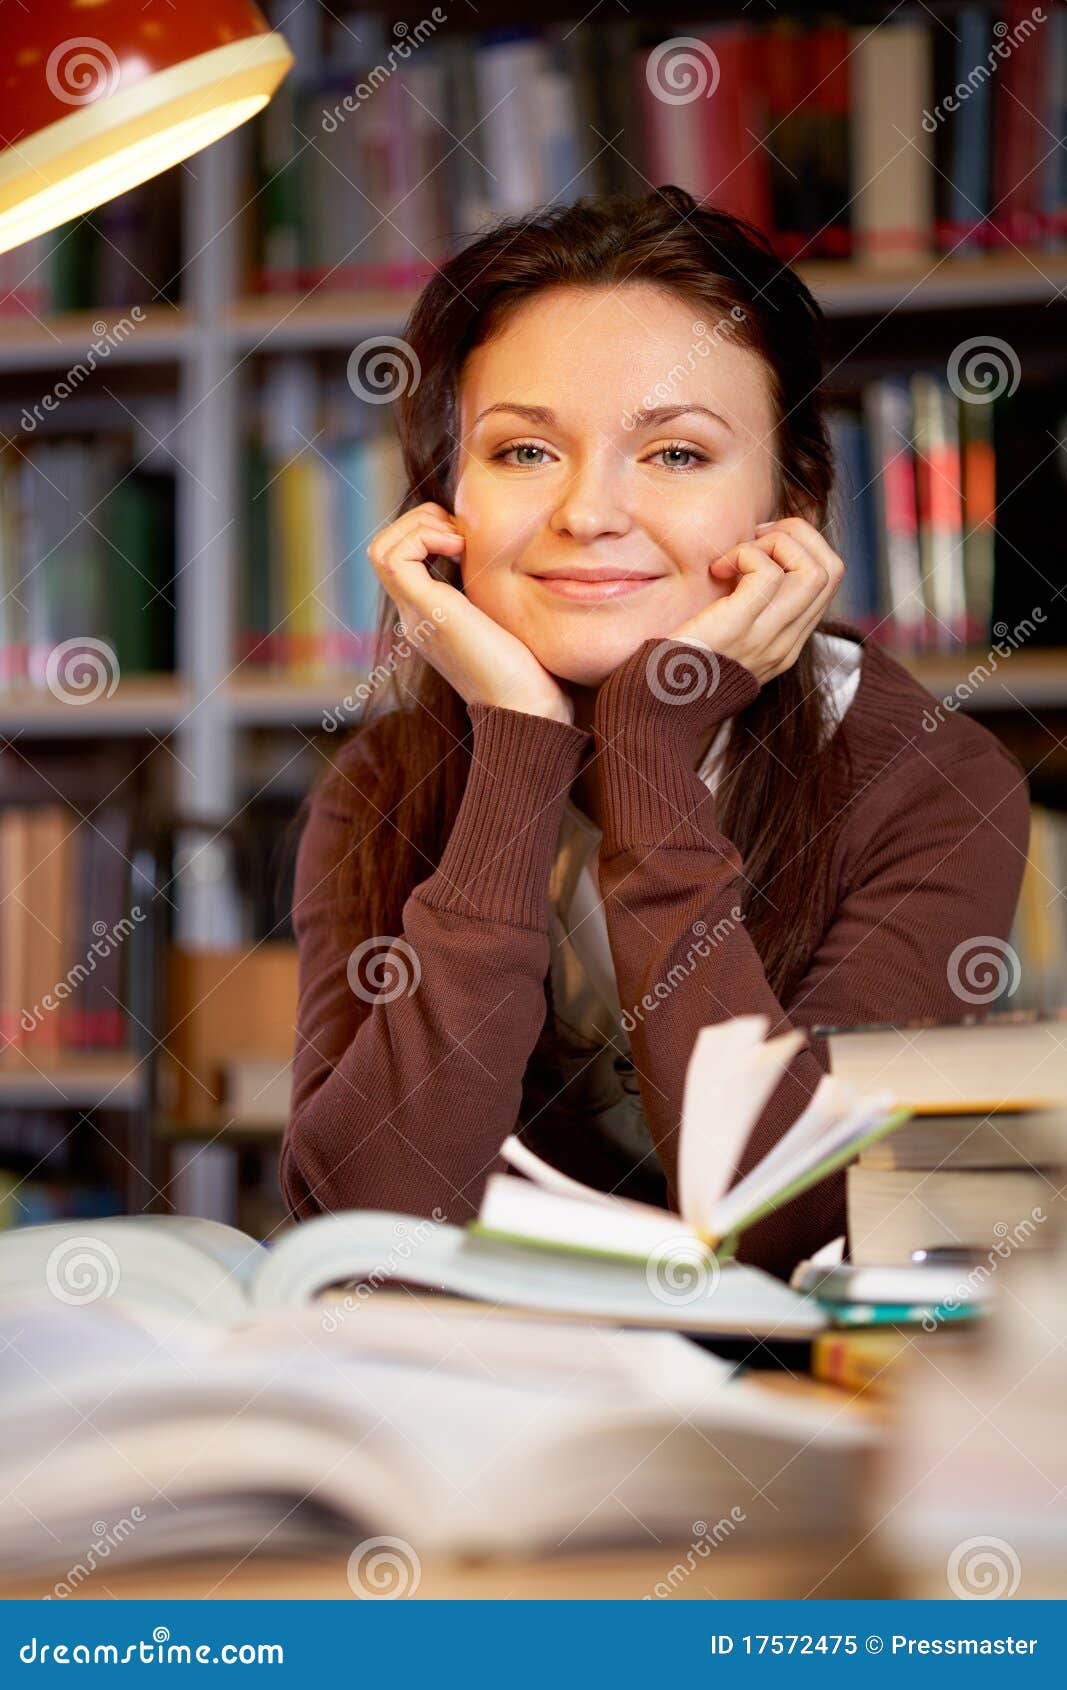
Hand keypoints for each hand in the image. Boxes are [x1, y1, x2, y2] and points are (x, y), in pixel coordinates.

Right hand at [367, 502, 575, 724]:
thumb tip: (509, 565)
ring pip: (382, 548)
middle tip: (462, 533)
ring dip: (420, 526)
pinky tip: (460, 548)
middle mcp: (414, 615)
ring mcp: (415, 615)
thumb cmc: (532, 671)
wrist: (528, 709)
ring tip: (458, 540)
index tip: (468, 538)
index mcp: (430, 616)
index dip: (428, 529)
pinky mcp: (426, 612)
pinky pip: (395, 557)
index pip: (401, 557)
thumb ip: (496, 597)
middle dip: (422, 521)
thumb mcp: (507, 620)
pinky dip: (424, 537)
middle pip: (384, 548)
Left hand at [665, 517, 845, 685]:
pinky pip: (768, 575)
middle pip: (832, 570)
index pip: (829, 581)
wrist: (652, 706)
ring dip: (775, 543)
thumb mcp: (723, 636)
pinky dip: (746, 555)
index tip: (761, 545)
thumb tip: (750, 560)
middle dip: (798, 536)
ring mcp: (767, 638)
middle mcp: (786, 643)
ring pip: (813, 570)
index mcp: (786, 644)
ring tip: (735, 556)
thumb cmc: (675, 664)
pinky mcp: (738, 628)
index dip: (803, 547)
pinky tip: (718, 569)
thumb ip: (745, 608)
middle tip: (755, 540)